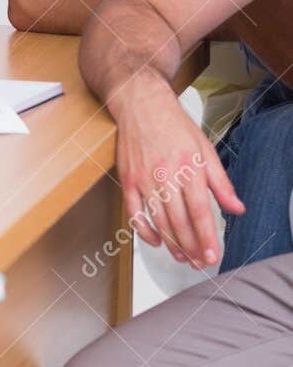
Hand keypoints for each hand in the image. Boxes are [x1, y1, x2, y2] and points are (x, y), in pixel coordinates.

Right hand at [110, 73, 244, 267]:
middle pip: (179, 221)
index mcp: (188, 167)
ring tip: (182, 258)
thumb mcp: (205, 148)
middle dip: (190, 247)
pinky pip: (134, 211)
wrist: (140, 103)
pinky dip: (144, 230)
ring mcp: (144, 178)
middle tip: (198, 262)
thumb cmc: (174, 124)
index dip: (206, 236)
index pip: (200, 211)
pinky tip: (156, 242)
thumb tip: (237, 208)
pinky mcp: (128, 179)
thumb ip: (221, 182)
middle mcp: (166, 174)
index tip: (212, 255)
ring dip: (171, 244)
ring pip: (158, 220)